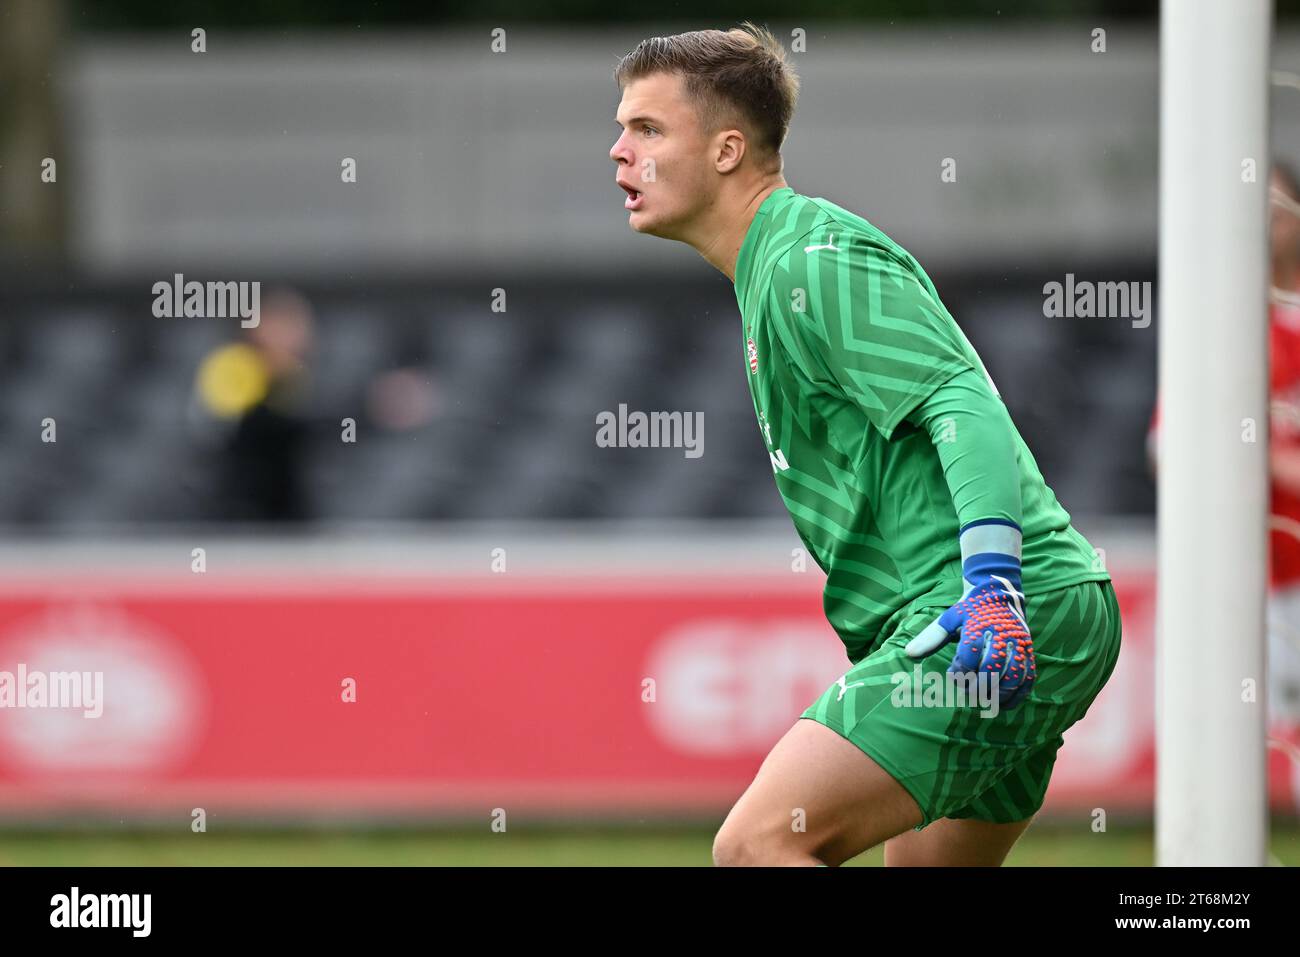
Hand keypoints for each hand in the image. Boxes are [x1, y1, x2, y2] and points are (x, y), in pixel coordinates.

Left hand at [904, 527, 1036, 710]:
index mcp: (979, 626)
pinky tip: (1003, 704)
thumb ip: (931, 636)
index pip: (969, 656)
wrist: (1001, 592)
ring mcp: (1018, 645)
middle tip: (967, 694)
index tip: (953, 675)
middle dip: (978, 687)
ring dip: (998, 694)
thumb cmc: (972, 608)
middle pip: (992, 669)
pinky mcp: (1028, 652)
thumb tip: (909, 653)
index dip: (959, 672)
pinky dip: (1017, 695)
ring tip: (983, 701)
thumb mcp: (950, 617)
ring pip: (1013, 677)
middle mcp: (1001, 636)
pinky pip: (1027, 678)